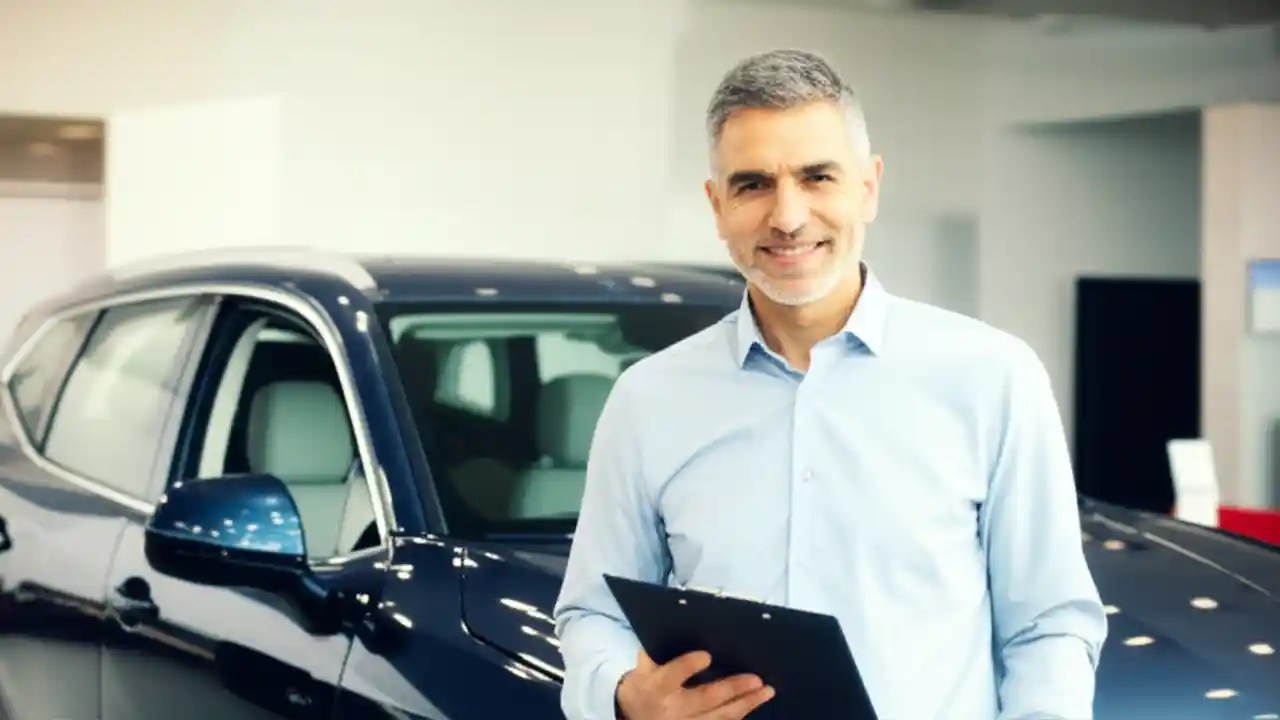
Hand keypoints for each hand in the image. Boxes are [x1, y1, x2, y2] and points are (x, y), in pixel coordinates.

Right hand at [615, 649, 774, 718]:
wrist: (635, 719)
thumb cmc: (644, 687)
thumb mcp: (641, 669)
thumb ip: (655, 652)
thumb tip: (675, 626)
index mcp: (655, 687)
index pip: (671, 676)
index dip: (687, 666)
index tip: (706, 655)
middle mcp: (672, 709)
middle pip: (705, 698)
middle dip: (732, 689)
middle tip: (756, 679)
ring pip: (720, 717)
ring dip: (746, 703)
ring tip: (766, 691)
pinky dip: (740, 714)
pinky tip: (754, 703)